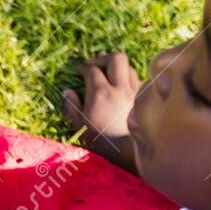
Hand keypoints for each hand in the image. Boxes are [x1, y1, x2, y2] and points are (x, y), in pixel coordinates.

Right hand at [62, 52, 141, 170]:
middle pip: (116, 59)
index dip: (83, 67)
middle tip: (95, 64)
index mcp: (100, 93)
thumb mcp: (79, 125)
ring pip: (128, 67)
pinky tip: (122, 87)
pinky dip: (128, 78)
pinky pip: (137, 80)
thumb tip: (68, 91)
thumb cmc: (100, 140)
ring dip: (117, 67)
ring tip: (109, 74)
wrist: (126, 151)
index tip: (78, 70)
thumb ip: (72, 106)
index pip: (92, 70)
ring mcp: (133, 91)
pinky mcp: (142, 98)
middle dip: (104, 58)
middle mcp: (119, 87)